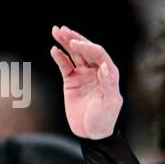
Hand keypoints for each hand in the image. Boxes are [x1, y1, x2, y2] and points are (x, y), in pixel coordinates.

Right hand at [50, 25, 121, 139]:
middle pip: (86, 50)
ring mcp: (84, 74)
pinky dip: (59, 57)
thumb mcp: (110, 104)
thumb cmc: (105, 120)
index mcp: (109, 74)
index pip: (99, 54)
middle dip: (75, 39)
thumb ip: (108, 85)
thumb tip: (106, 67)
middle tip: (63, 30)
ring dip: (66, 42)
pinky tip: (54, 50)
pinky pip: (65, 65)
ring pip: (74, 54)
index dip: (87, 47)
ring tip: (56, 31)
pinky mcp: (72, 81)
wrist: (91, 133)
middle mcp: (97, 71)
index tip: (75, 44)